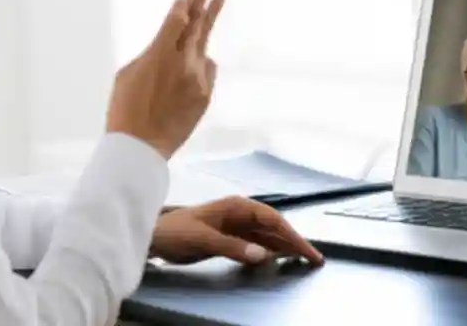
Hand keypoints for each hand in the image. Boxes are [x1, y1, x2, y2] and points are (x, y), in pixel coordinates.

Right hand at [106, 0, 226, 159]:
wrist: (140, 150)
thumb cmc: (125, 110)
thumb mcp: (128, 74)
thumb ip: (154, 52)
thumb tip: (175, 43)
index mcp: (160, 54)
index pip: (178, 17)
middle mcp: (184, 62)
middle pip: (197, 18)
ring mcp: (199, 79)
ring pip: (206, 40)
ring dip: (211, 14)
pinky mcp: (206, 94)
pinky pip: (205, 69)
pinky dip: (197, 63)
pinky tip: (186, 68)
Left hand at [150, 196, 324, 265]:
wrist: (152, 236)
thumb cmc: (175, 232)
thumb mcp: (201, 239)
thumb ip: (232, 247)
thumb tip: (263, 256)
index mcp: (236, 206)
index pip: (272, 219)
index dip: (292, 235)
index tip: (307, 251)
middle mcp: (240, 213)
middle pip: (274, 226)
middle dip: (294, 241)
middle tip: (314, 259)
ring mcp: (235, 225)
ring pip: (267, 236)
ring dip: (285, 247)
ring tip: (304, 260)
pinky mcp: (230, 237)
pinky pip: (256, 244)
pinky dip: (270, 251)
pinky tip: (279, 259)